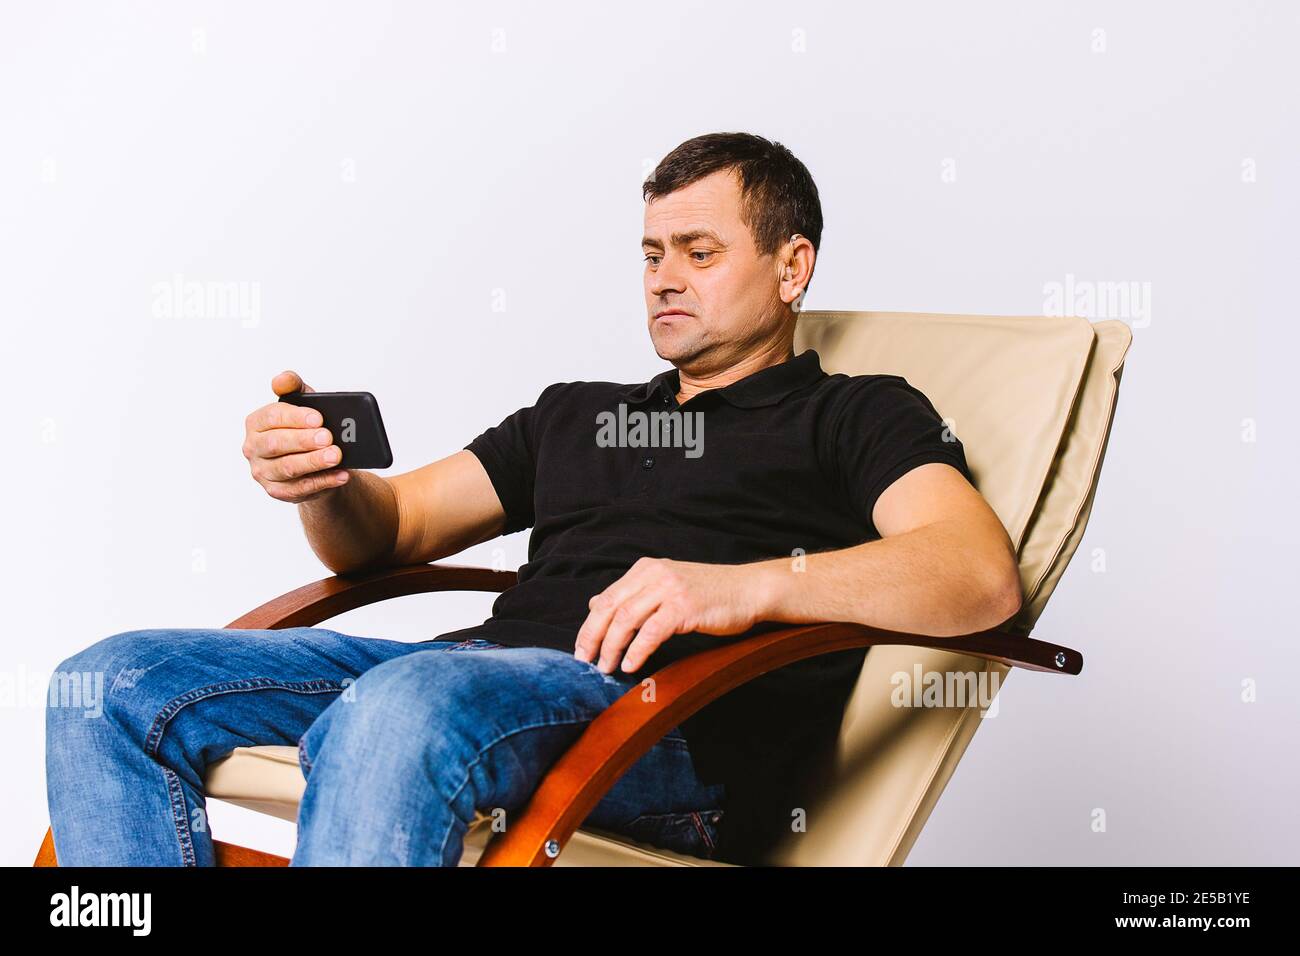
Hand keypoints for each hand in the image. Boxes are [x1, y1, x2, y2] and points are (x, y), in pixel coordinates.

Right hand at [243, 370, 350, 502]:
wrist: (313, 462)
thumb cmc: (305, 428)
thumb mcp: (302, 404)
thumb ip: (293, 387)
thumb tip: (283, 379)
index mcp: (256, 423)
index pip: (271, 417)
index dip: (295, 418)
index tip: (318, 418)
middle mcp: (254, 448)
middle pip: (276, 444)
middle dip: (304, 440)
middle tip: (328, 437)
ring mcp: (263, 472)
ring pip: (288, 468)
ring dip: (314, 462)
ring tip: (336, 456)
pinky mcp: (277, 491)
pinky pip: (300, 488)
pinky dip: (323, 481)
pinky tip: (341, 474)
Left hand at [573, 557, 770, 673]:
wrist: (748, 590)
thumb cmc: (709, 594)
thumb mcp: (665, 586)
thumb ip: (633, 594)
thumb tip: (595, 604)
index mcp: (645, 569)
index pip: (607, 598)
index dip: (589, 626)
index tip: (581, 649)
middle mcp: (653, 574)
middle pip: (610, 607)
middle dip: (593, 637)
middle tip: (584, 661)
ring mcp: (669, 589)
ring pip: (626, 618)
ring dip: (611, 646)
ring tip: (605, 667)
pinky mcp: (684, 606)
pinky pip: (651, 631)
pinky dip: (637, 650)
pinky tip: (630, 665)